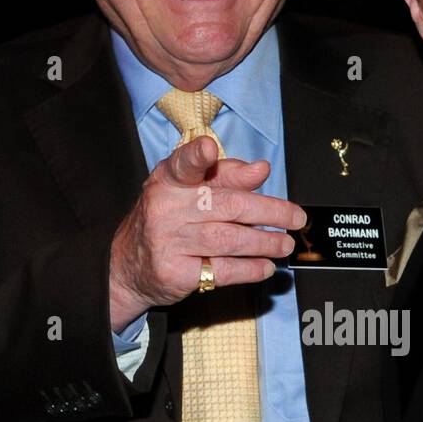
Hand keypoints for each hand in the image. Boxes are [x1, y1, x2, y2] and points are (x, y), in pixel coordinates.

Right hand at [108, 135, 306, 328]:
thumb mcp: (186, 191)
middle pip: (228, 205)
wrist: (127, 266)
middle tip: (296, 217)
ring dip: (265, 242)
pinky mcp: (176, 272)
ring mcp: (169, 242)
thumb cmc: (166, 221)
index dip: (196, 157)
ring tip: (285, 244)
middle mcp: (166, 209)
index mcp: (169, 181)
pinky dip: (250, 269)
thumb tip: (260, 169)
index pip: (182, 165)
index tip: (208, 148)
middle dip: (269, 211)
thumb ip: (224, 177)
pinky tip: (266, 266)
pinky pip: (222, 270)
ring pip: (229, 239)